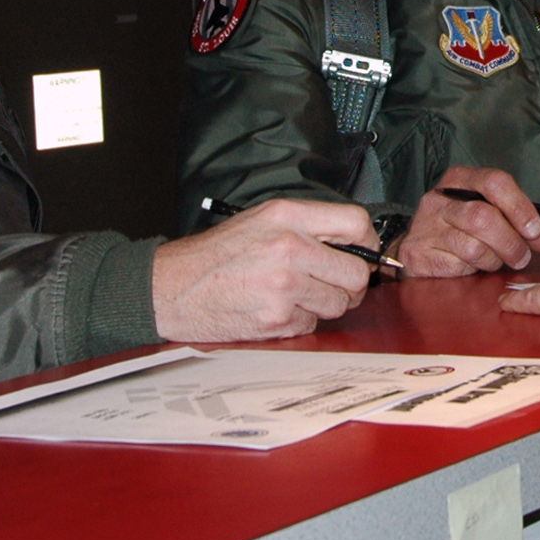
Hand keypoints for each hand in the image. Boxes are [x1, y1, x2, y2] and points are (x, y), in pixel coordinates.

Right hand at [151, 200, 376, 341]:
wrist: (172, 288)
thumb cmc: (216, 255)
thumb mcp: (260, 220)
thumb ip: (306, 226)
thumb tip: (353, 243)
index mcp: (287, 216)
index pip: (355, 223)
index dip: (366, 242)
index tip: (362, 252)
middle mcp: (289, 247)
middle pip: (356, 272)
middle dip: (349, 283)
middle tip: (331, 284)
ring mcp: (284, 286)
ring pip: (338, 303)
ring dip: (323, 304)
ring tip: (295, 295)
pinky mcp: (277, 319)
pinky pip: (312, 323)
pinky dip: (299, 320)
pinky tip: (274, 309)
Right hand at [397, 166, 539, 277]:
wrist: (417, 252)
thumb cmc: (460, 230)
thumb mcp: (492, 218)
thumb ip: (521, 225)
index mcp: (460, 180)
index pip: (494, 182)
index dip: (520, 207)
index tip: (536, 230)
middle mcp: (439, 199)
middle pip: (484, 216)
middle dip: (511, 241)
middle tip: (522, 256)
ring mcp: (426, 226)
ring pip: (473, 245)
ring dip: (495, 259)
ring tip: (498, 261)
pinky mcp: (419, 253)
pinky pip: (458, 264)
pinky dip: (474, 269)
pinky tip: (474, 267)